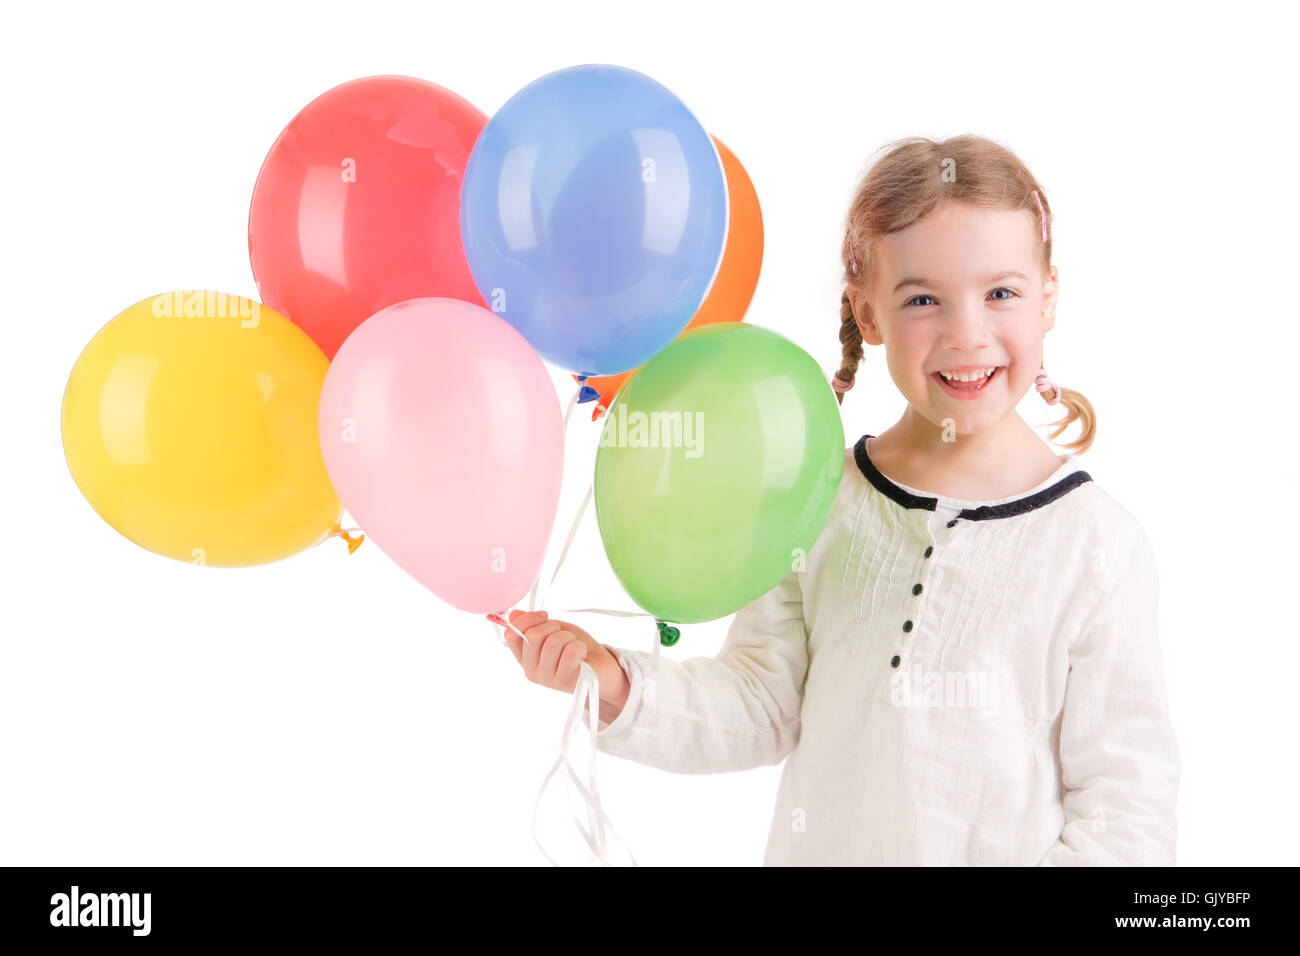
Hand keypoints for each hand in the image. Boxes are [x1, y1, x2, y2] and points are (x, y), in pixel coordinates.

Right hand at [505, 610, 630, 719]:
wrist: (602, 669)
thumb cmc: (577, 649)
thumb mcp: (554, 631)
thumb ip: (534, 625)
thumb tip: (513, 614)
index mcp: (525, 658)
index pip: (511, 635)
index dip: (527, 619)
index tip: (544, 615)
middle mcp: (531, 671)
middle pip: (532, 636)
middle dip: (552, 626)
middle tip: (564, 634)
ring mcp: (547, 678)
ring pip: (552, 642)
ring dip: (568, 637)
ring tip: (574, 645)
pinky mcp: (565, 681)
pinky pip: (570, 651)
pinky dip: (579, 646)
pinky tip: (582, 655)